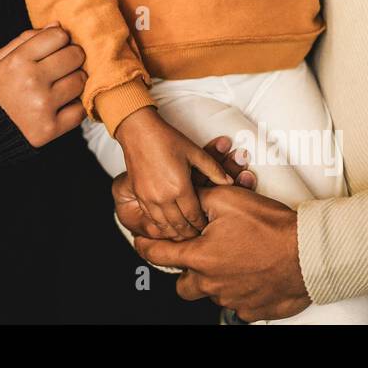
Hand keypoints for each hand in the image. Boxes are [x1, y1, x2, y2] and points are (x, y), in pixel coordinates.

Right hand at [0, 24, 87, 146]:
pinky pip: (80, 110)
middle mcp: (32, 81)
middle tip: (63, 65)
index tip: (55, 47)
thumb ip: (25, 40)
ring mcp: (43, 105)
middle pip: (74, 56)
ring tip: (61, 85)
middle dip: (72, 57)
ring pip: (80, 81)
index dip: (60, 39)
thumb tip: (57, 25)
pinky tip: (62, 104)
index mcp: (17, 61)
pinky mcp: (51, 128)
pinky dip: (75, 106)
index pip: (59, 36)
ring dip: (75, 80)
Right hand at [113, 107, 232, 239]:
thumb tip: (229, 181)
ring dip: (175, 232)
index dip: (202, 224)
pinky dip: (160, 225)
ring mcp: (149, 198)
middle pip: (180, 225)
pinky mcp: (139, 195)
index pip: (194, 216)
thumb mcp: (194, 152)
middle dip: (191, 232)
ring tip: (185, 234)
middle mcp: (163, 197)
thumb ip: (214, 169)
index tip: (207, 227)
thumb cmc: (165, 139)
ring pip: (164, 226)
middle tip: (198, 235)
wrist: (138, 131)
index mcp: (180, 188)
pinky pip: (151, 218)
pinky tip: (167, 225)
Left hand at [134, 185, 310, 322]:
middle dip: (185, 271)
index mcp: (199, 257)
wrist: (308, 253)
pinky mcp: (252, 310)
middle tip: (198, 255)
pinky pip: (236, 305)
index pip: (158, 255)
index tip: (142, 242)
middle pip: (183, 285)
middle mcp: (211, 284)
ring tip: (231, 260)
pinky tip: (249, 275)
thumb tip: (185, 197)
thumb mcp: (227, 198)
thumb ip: (198, 198)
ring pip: (211, 294)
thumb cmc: (270, 227)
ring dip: (214, 280)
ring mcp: (232, 299)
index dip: (145, 246)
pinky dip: (238, 292)